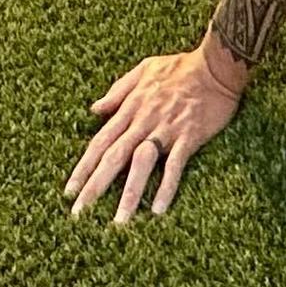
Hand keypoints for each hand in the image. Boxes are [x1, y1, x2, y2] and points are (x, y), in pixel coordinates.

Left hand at [67, 46, 242, 224]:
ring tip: (118, 222)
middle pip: (114, 158)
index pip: (101, 142)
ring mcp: (166, 130)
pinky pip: (175, 165)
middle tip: (80, 214)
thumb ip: (118, 90)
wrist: (216, 64)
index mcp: (131, 107)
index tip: (69, 191)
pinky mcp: (189, 137)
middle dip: (95, 187)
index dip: (84, 168)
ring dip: (129, 194)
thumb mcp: (144, 69)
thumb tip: (94, 109)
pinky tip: (159, 210)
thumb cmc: (181, 65)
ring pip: (141, 165)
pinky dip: (166, 187)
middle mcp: (144, 121)